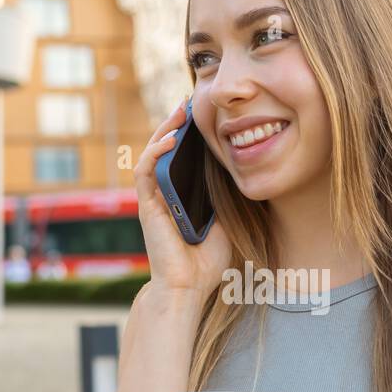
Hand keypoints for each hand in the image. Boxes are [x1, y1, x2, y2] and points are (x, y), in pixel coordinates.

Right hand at [133, 98, 232, 299]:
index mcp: (183, 195)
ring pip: (152, 154)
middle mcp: (165, 193)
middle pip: (166, 150)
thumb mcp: (227, 221)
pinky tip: (170, 138)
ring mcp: (154, 198)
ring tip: (180, 112)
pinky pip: (146, 171)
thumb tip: (245, 168)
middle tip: (192, 103)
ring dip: (164, 130)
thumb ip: (228, 197)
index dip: (192, 135)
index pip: (184, 158)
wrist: (189, 287)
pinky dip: (155, 151)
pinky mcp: (146, 205)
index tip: (207, 115)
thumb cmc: (207, 261)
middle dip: (177, 124)